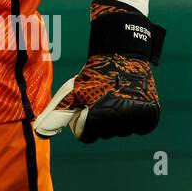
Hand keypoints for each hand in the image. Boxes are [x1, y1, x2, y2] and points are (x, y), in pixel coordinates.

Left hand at [35, 0, 164, 142]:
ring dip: (118, 118)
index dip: (82, 121)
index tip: (86, 106)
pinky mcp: (151, 113)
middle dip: (100, 120)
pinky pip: (141, 127)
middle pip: (105, 134)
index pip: (86, 136)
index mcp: (97, 119)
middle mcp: (119, 121)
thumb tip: (40, 132)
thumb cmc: (93, 74)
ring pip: (122, 131)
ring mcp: (136, 117)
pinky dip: (135, 117)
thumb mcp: (72, 92)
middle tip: (102, 98)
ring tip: (115, 96)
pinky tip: (128, 101)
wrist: (121, 54)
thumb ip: (57, 114)